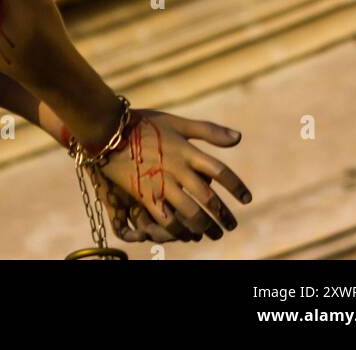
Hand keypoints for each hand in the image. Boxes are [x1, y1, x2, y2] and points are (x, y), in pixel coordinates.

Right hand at [94, 109, 250, 243]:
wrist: (108, 129)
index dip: (236, 187)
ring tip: (212, 234)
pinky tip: (185, 234)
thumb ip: (208, 131)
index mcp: (187, 150)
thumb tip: (239, 137)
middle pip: (208, 199)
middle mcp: (177, 168)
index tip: (247, 199)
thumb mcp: (177, 122)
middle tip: (231, 226)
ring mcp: (161, 183)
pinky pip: (166, 219)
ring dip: (205, 227)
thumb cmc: (144, 123)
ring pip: (190, 214)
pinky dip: (179, 230)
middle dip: (223, 216)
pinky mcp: (144, 195)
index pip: (220, 171)